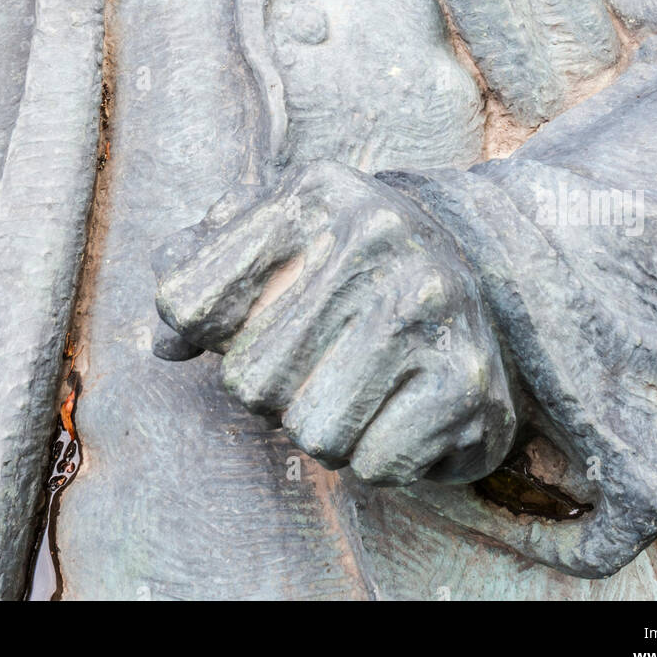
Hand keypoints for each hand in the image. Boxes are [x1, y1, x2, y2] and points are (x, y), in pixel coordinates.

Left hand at [153, 161, 517, 485]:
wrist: (492, 286)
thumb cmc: (351, 272)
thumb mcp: (276, 243)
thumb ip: (202, 273)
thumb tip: (164, 345)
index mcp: (315, 192)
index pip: (188, 301)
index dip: (202, 335)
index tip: (241, 325)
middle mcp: (377, 233)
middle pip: (247, 378)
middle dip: (271, 390)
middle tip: (318, 362)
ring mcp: (429, 302)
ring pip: (309, 429)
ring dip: (323, 428)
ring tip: (359, 386)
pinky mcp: (466, 375)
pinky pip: (372, 464)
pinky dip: (376, 455)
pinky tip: (400, 409)